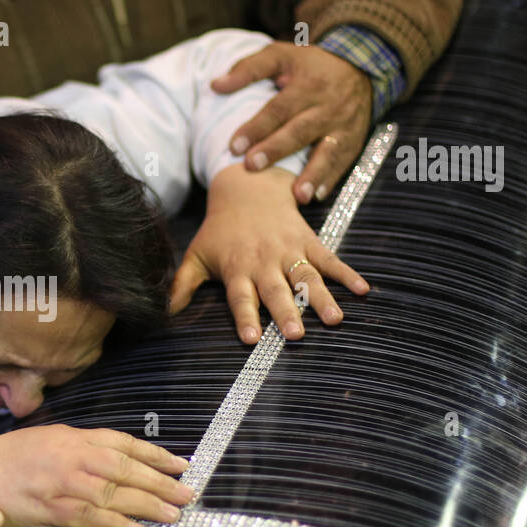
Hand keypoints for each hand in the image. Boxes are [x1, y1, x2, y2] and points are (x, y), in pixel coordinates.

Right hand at [0, 426, 191, 526]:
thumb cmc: (4, 461)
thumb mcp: (44, 441)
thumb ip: (78, 447)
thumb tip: (115, 459)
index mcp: (71, 437)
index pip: (122, 443)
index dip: (155, 454)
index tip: (180, 463)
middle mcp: (70, 456)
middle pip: (125, 468)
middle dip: (161, 481)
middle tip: (187, 492)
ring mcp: (61, 483)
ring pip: (114, 493)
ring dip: (149, 504)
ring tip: (174, 514)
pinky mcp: (50, 510)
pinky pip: (91, 518)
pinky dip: (117, 524)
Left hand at [169, 164, 369, 340]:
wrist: (247, 187)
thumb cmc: (219, 230)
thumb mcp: (196, 255)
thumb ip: (182, 285)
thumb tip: (162, 313)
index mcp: (237, 268)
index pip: (240, 297)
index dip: (245, 317)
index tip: (251, 339)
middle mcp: (264, 261)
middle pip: (276, 291)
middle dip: (286, 312)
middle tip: (296, 335)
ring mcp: (289, 250)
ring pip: (307, 277)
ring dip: (322, 297)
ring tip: (335, 319)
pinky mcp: (309, 241)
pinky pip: (330, 258)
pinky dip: (347, 273)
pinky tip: (363, 290)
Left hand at [211, 43, 370, 205]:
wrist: (360, 67)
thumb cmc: (310, 65)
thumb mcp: (282, 55)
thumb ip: (248, 68)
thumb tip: (215, 85)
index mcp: (306, 86)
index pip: (278, 109)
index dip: (256, 127)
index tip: (234, 146)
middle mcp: (326, 107)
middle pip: (299, 131)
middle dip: (276, 150)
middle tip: (252, 166)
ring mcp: (342, 126)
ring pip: (327, 152)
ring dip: (312, 174)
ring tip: (297, 196)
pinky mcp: (352, 141)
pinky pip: (342, 162)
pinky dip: (330, 180)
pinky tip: (316, 196)